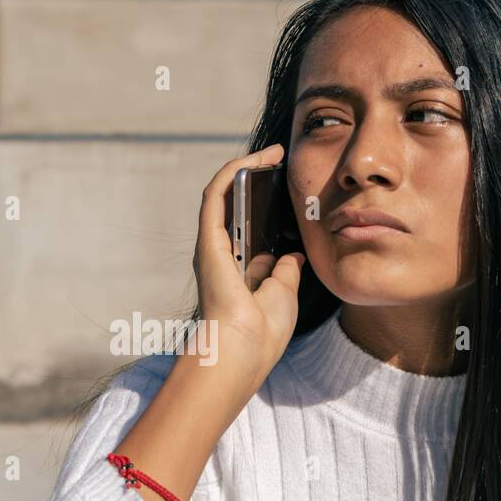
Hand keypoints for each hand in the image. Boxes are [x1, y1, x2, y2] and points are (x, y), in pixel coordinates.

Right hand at [192, 143, 306, 387]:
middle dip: (256, 179)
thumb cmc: (263, 329)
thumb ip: (286, 271)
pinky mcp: (208, 239)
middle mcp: (221, 255)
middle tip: (280, 159)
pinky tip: (257, 159)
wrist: (243, 348)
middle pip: (235, 205)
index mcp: (240, 270)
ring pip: (222, 194)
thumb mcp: (284, 292)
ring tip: (273, 152)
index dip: (266, 204)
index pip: (249, 227)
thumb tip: (292, 255)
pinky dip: (233, 173)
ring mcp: (212, 245)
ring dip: (245, 168)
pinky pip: (215, 195)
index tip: (289, 187)